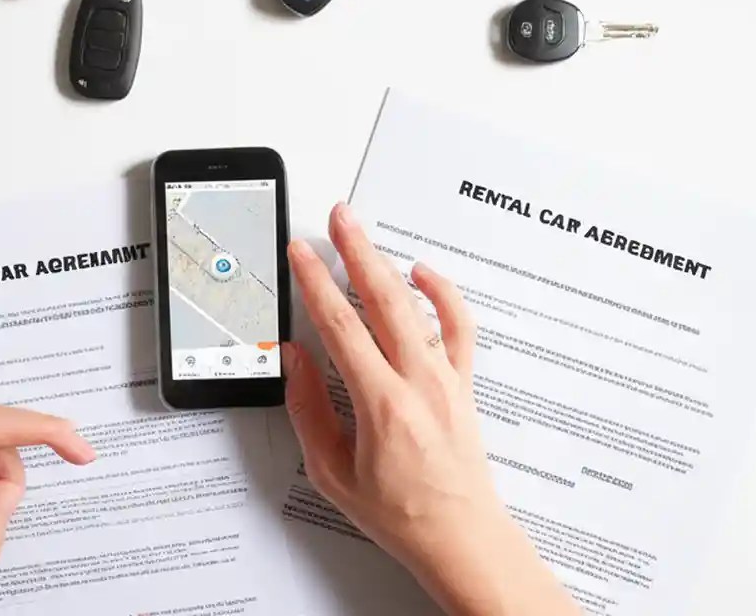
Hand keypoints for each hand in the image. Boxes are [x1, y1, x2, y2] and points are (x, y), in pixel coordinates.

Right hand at [283, 204, 577, 615]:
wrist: (461, 536)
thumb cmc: (400, 514)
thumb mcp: (333, 472)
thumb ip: (309, 411)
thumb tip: (294, 361)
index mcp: (382, 406)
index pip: (342, 328)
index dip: (316, 284)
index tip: (300, 254)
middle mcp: (419, 384)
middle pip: (383, 301)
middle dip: (356, 252)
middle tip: (338, 219)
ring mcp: (445, 380)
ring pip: (416, 306)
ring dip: (388, 265)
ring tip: (366, 236)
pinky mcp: (462, 384)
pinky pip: (457, 327)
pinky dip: (442, 294)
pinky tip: (423, 273)